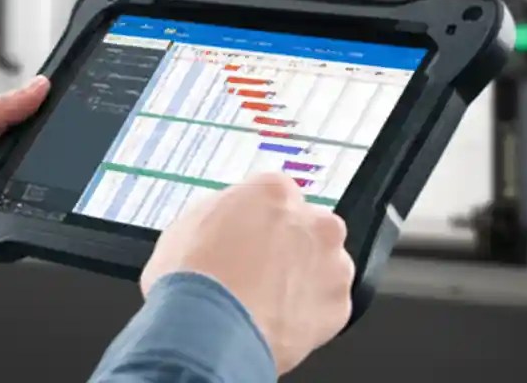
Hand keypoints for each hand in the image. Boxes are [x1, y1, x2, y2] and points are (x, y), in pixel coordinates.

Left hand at [0, 76, 49, 291]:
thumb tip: (37, 88)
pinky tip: (34, 213)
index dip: (50, 111)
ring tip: (43, 186)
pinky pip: (33, 222)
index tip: (71, 102)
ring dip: (44, 190)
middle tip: (63, 149)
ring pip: (44, 191)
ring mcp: (5, 201)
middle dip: (54, 155)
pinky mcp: (9, 230)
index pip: (29, 121)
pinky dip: (36, 218)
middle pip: (41, 157)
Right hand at [141, 172, 354, 374]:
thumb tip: (228, 220)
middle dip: (289, 245)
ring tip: (267, 300)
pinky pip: (327, 304)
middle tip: (259, 270)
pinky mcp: (339, 305)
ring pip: (323, 264)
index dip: (259, 220)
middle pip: (308, 226)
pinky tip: (278, 320)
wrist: (208, 334)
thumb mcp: (187, 224)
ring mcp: (331, 263)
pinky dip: (309, 313)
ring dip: (304, 277)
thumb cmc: (193, 282)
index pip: (276, 195)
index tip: (251, 236)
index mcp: (275, 192)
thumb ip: (223, 213)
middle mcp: (312, 220)